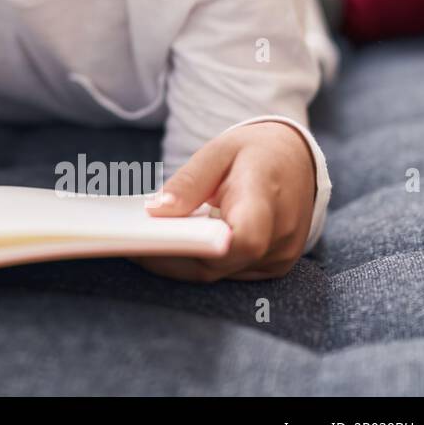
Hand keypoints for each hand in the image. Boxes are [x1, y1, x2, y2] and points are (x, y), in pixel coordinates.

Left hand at [132, 120, 316, 280]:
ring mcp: (279, 257)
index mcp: (267, 200)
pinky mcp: (272, 267)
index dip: (199, 247)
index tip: (155, 239)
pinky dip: (197, 261)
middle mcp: (280, 237)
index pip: (243, 239)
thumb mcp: (219, 151)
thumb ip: (188, 183)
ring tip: (140, 241)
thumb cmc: (255, 152)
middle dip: (170, 256)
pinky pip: (227, 272)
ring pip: (219, 273)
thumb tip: (155, 212)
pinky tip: (171, 246)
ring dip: (179, 261)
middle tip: (126, 241)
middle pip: (219, 263)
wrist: (296, 160)